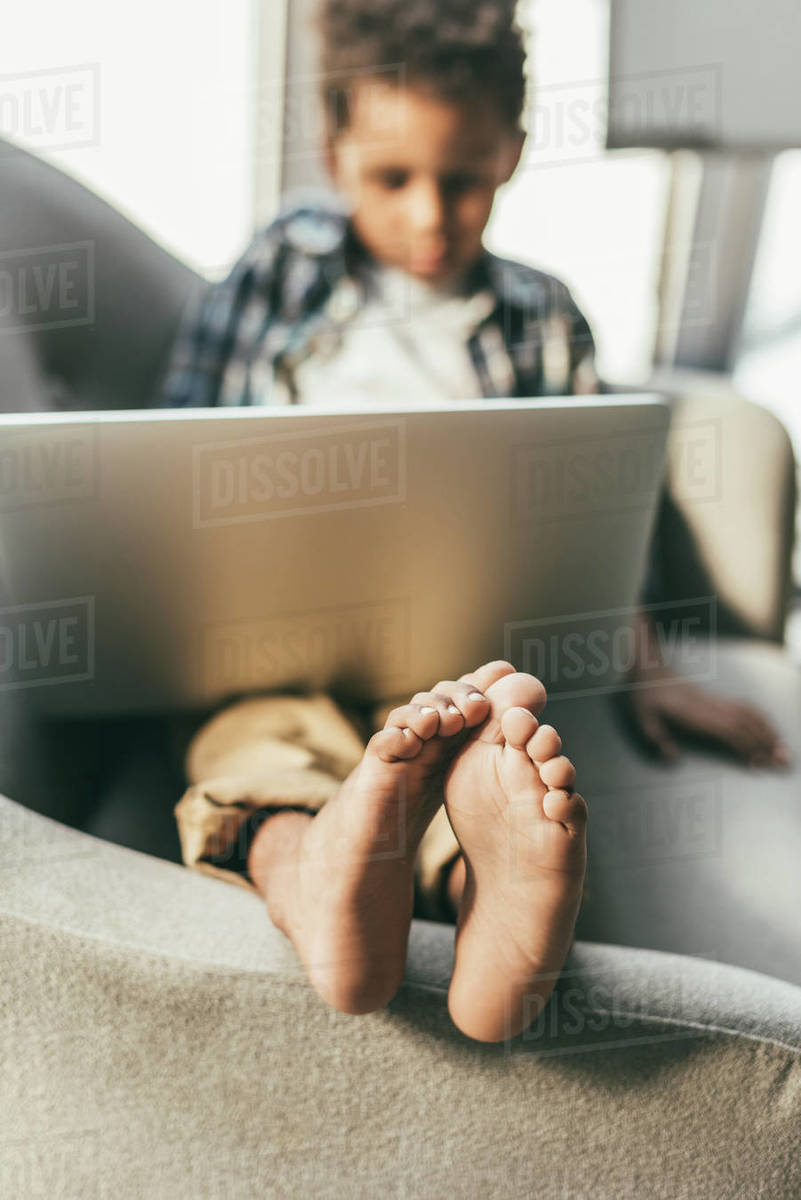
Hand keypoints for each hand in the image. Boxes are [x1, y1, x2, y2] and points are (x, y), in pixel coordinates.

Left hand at [623, 670, 790, 767]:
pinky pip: (744, 707)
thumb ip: (657, 739)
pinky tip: (769, 730)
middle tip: (783, 763)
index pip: (726, 730)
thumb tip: (673, 759)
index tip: (758, 763)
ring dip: (768, 732)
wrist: (648, 668)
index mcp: (693, 714)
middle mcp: (709, 707)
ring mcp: (714, 701)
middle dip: (766, 743)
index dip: (744, 746)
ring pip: (748, 715)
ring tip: (783, 750)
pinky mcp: (715, 699)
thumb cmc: (643, 696)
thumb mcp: (641, 719)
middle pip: (745, 724)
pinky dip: (760, 719)